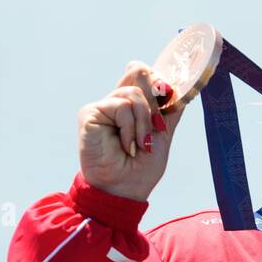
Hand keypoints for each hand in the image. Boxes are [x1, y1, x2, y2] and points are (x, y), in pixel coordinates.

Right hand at [77, 60, 183, 201]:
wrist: (125, 188)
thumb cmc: (142, 167)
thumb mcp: (163, 133)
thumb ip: (169, 108)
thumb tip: (171, 82)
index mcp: (133, 105)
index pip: (144, 73)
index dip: (159, 79)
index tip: (168, 95)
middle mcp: (117, 101)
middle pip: (140, 73)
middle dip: (155, 104)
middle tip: (154, 128)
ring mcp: (103, 106)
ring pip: (134, 93)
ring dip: (144, 122)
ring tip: (140, 143)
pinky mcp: (90, 112)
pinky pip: (121, 106)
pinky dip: (130, 128)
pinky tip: (125, 145)